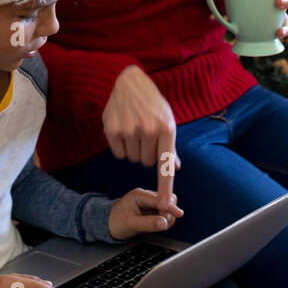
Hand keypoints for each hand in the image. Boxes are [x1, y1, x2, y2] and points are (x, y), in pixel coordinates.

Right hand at [102, 65, 180, 209]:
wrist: (126, 81)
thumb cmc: (150, 103)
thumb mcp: (167, 119)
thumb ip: (170, 145)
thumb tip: (175, 167)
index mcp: (166, 128)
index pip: (165, 164)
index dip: (165, 188)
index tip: (164, 206)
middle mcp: (148, 130)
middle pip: (147, 162)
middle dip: (147, 152)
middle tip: (145, 133)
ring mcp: (129, 130)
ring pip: (133, 159)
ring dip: (134, 149)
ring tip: (134, 128)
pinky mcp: (112, 130)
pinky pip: (119, 154)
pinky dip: (121, 146)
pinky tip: (123, 130)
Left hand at [108, 188, 183, 240]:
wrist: (109, 224)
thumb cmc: (116, 222)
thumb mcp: (130, 225)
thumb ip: (147, 223)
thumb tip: (163, 223)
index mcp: (139, 195)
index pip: (159, 199)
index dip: (169, 208)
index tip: (178, 214)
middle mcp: (146, 196)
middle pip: (167, 199)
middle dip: (169, 212)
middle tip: (164, 225)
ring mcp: (150, 202)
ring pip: (168, 205)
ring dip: (168, 216)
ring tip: (160, 226)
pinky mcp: (152, 208)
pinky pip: (165, 211)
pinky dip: (166, 218)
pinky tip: (158, 224)